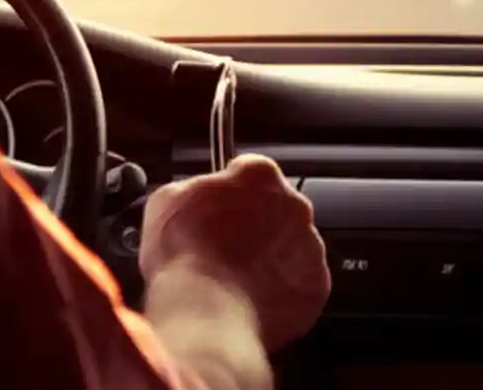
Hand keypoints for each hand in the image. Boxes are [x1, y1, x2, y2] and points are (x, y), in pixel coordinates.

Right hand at [139, 154, 330, 350]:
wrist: (204, 311)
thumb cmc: (184, 255)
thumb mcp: (166, 201)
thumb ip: (190, 188)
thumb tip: (192, 196)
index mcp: (259, 174)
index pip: (250, 172)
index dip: (231, 192)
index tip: (220, 208)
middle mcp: (293, 204)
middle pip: (276, 209)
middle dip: (254, 225)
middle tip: (225, 248)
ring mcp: (309, 245)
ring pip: (290, 247)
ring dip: (269, 258)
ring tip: (236, 278)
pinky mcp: (316, 284)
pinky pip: (299, 283)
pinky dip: (281, 290)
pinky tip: (252, 297)